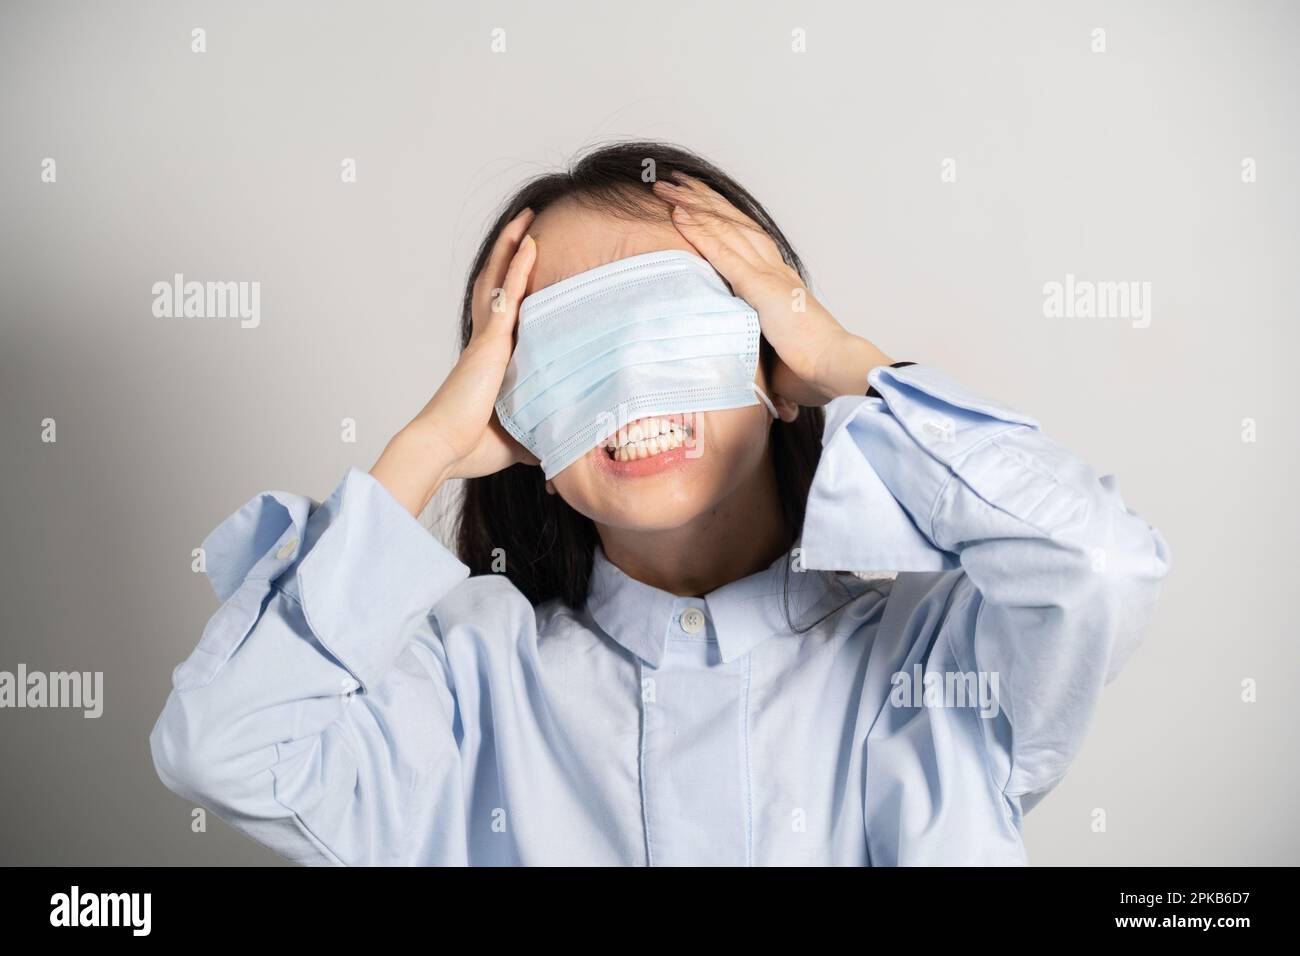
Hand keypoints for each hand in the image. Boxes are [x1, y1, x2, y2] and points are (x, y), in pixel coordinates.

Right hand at [370, 208, 538, 515]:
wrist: (445, 447)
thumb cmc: (473, 447)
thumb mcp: (517, 437)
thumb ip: (538, 431)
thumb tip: (560, 440)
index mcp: (487, 361)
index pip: (504, 316)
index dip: (514, 288)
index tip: (528, 269)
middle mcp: (485, 342)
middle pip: (496, 285)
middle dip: (510, 254)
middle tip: (525, 226)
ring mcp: (487, 338)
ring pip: (499, 279)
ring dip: (513, 246)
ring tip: (526, 217)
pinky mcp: (491, 341)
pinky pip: (508, 294)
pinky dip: (519, 267)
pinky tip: (532, 242)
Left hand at [651, 173, 892, 405]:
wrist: (836, 367)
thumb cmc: (813, 368)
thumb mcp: (779, 352)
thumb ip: (761, 348)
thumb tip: (751, 368)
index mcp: (779, 283)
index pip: (745, 240)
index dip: (721, 218)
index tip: (698, 200)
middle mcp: (774, 270)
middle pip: (733, 223)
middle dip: (704, 199)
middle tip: (677, 178)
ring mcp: (768, 275)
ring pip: (725, 229)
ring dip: (695, 205)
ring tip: (668, 187)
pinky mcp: (761, 288)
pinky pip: (724, 254)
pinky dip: (701, 232)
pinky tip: (680, 215)